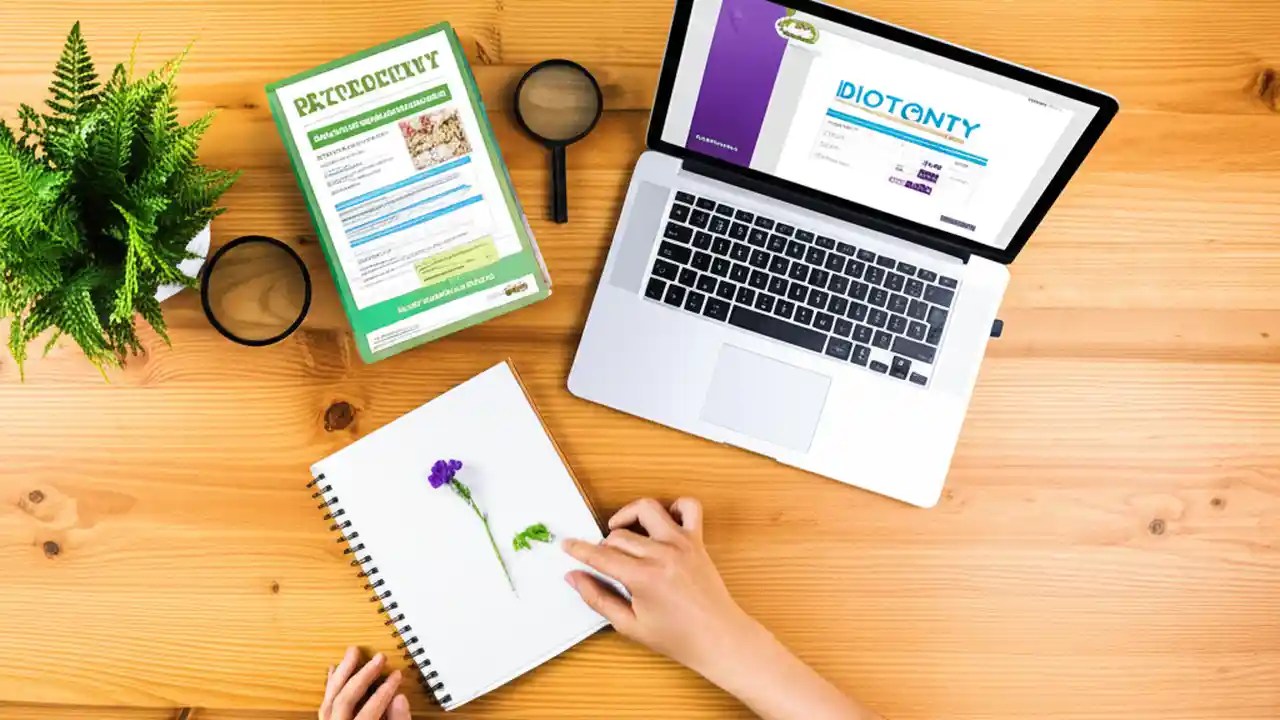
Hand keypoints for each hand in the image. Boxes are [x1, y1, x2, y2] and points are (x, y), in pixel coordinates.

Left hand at [319, 647, 411, 719]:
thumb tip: (400, 699)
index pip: (368, 711)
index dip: (384, 692)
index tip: (396, 676)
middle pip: (344, 699)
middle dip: (363, 676)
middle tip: (379, 658)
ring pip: (330, 698)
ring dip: (342, 674)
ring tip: (352, 654)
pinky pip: (324, 704)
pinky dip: (330, 686)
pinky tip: (335, 671)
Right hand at [564, 498, 880, 719]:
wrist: (718, 638)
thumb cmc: (678, 637)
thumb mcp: (629, 625)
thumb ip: (598, 598)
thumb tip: (574, 578)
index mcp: (644, 577)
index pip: (600, 556)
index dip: (579, 550)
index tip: (567, 545)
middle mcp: (663, 554)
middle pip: (618, 535)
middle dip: (604, 546)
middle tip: (603, 562)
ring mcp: (682, 543)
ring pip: (647, 509)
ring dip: (629, 516)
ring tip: (623, 532)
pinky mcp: (697, 540)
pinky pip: (688, 506)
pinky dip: (673, 506)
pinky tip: (660, 523)